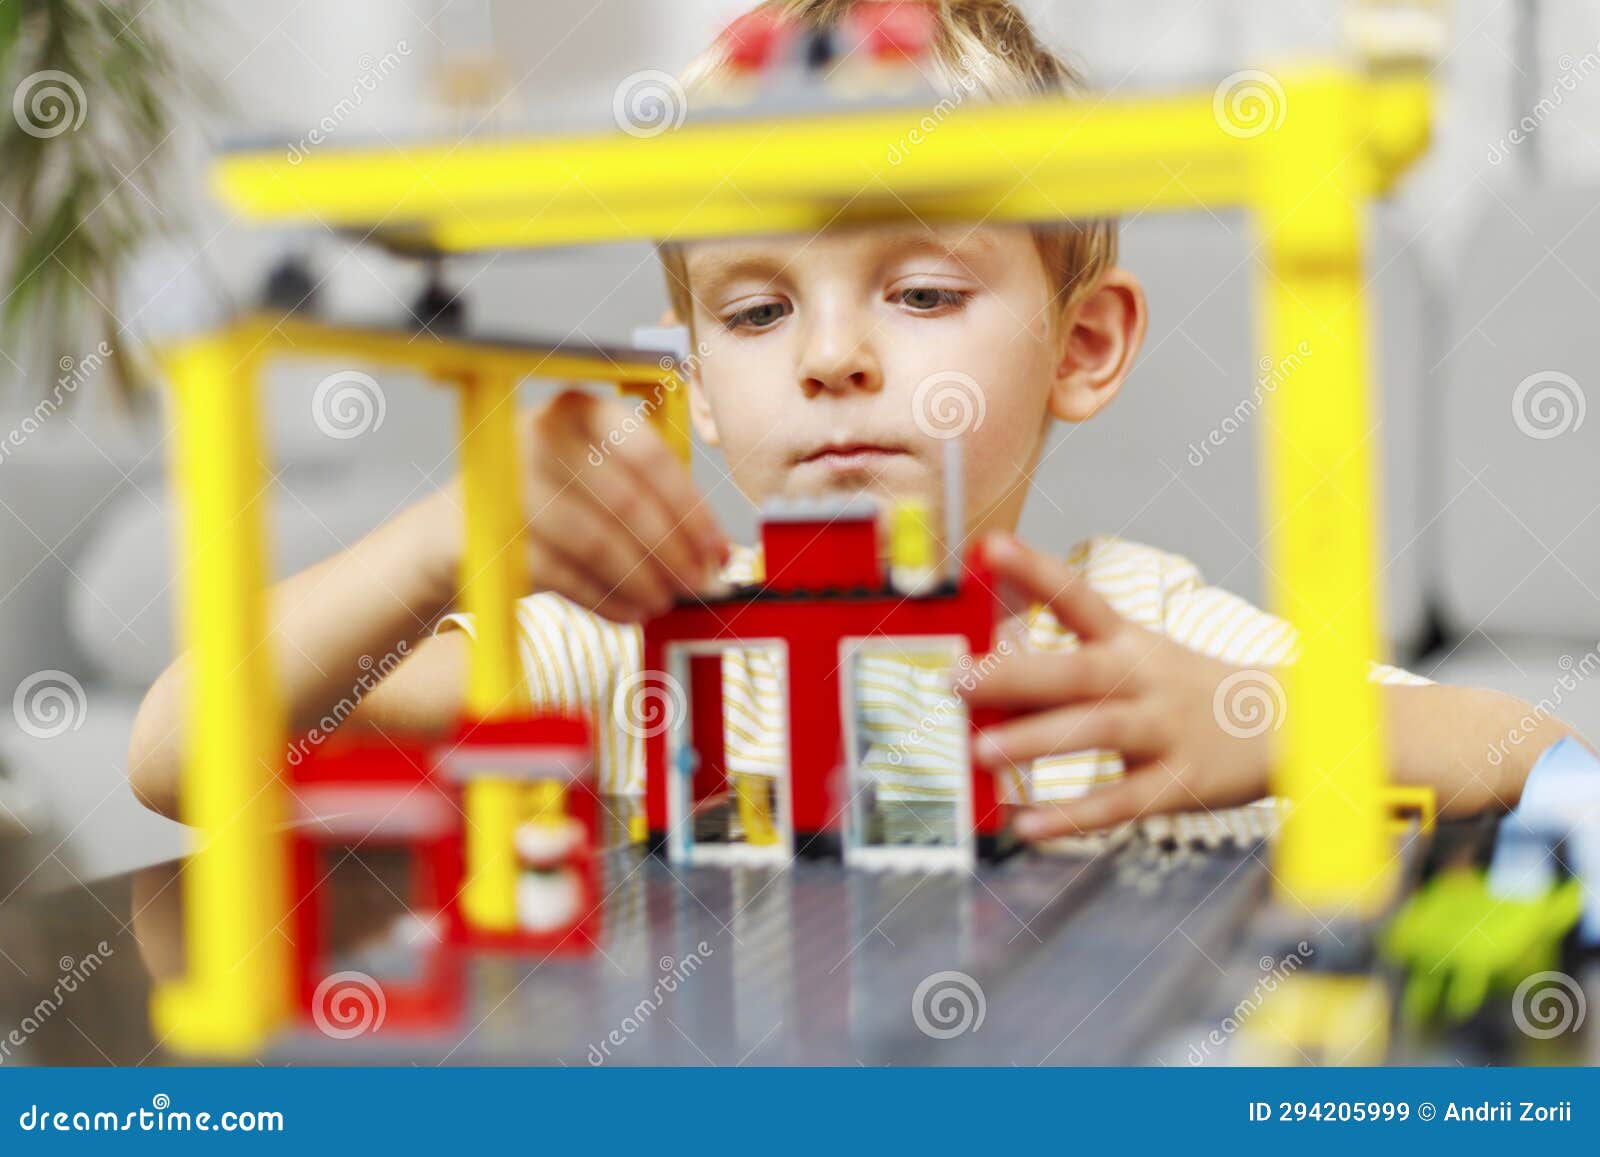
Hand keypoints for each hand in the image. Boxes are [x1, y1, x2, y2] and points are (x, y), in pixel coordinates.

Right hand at [417, 389, 727, 623]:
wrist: (453, 533)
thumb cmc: (542, 505)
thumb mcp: (594, 481)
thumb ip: (650, 500)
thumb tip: (714, 548)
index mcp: (579, 410)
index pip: (649, 455)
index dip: (690, 508)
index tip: (717, 547)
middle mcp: (541, 434)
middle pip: (627, 499)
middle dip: (672, 551)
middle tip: (698, 583)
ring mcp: (511, 482)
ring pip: (597, 540)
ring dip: (642, 580)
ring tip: (664, 601)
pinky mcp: (493, 533)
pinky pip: (566, 575)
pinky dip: (607, 599)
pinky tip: (631, 612)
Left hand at [961, 534, 1275, 839]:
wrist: (1281, 727)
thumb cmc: (1180, 693)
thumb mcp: (1135, 662)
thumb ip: (1064, 673)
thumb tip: (982, 689)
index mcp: (1128, 643)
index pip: (1079, 598)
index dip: (1036, 570)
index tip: (991, 546)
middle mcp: (1144, 679)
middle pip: (1078, 669)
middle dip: (1014, 675)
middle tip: (956, 680)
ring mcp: (1164, 729)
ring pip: (1097, 730)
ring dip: (1037, 740)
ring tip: (980, 752)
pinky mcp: (1179, 782)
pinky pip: (1121, 801)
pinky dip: (1073, 817)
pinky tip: (1027, 826)